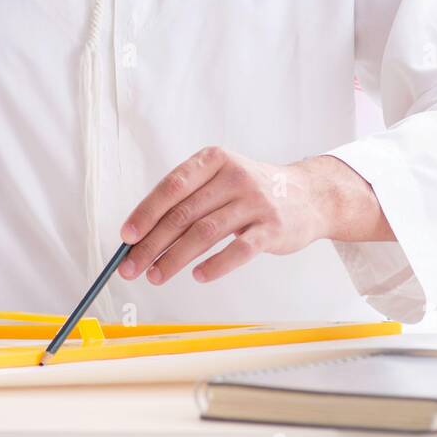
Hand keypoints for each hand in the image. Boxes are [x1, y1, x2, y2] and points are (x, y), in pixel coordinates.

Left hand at [117, 146, 332, 286]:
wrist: (309, 195)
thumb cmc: (253, 191)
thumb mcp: (221, 179)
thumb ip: (187, 199)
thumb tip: (142, 235)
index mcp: (214, 160)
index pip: (172, 186)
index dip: (146, 212)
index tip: (127, 236)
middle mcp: (235, 176)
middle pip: (184, 214)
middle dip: (152, 244)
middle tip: (131, 267)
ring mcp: (255, 201)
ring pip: (205, 233)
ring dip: (175, 259)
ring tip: (156, 276)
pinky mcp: (272, 228)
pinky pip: (239, 250)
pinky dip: (215, 266)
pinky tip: (198, 276)